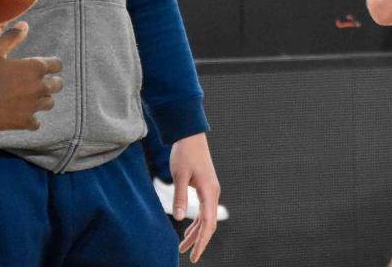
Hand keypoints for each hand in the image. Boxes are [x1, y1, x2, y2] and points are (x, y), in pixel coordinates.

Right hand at [0, 23, 63, 130]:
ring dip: (43, 100)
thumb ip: (11, 37)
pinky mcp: (24, 121)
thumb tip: (24, 25)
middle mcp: (39, 87)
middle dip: (51, 83)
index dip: (52, 65)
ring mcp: (33, 106)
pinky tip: (23, 116)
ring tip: (31, 99)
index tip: (44, 67)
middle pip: (57, 85)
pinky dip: (31, 120)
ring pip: (49, 103)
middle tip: (38, 83)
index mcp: (35, 68)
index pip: (57, 64)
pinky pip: (36, 123)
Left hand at [171, 133, 220, 262]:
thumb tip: (179, 219)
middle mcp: (213, 193)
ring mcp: (210, 191)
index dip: (202, 241)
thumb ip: (179, 197)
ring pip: (206, 218)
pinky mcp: (205, 189)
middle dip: (200, 241)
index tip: (195, 255)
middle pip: (209, 224)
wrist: (191, 137)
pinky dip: (196, 223)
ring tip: (183, 247)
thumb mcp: (179, 176)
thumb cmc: (185, 154)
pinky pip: (203, 211)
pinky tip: (187, 231)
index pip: (208, 222)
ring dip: (196, 233)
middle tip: (191, 257)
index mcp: (209, 191)